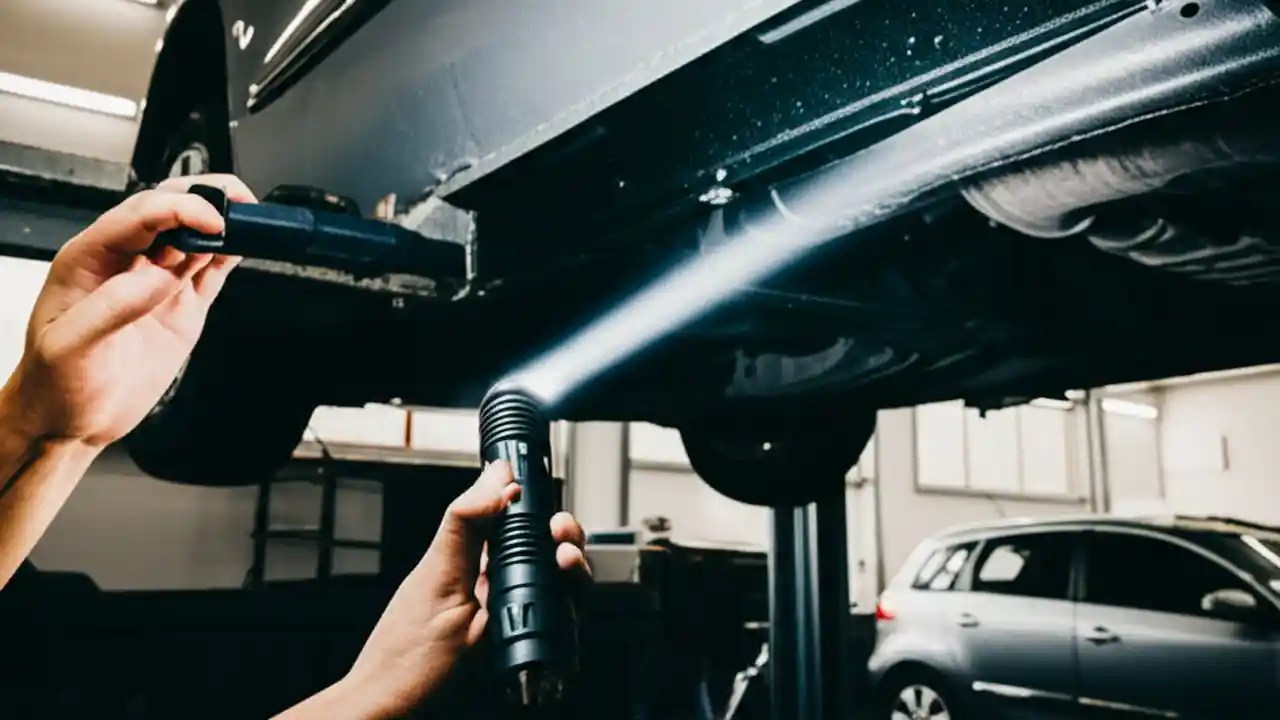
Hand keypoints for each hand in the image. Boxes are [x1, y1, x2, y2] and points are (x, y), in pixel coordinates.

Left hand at [2, 175, 255, 446]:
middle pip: (168, 210)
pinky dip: (229, 255)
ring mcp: (155, 284)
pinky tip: (245, 244)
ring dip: (223, 223)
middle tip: (240, 204)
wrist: (70, 422)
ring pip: (194, 235)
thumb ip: (113, 308)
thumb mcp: (70, 348)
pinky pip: (209, 270)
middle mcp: (124, 263)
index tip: (213, 223)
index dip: (181, 210)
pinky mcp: (178, 307)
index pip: (139, 215)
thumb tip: (158, 276)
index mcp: (89, 258)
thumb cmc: (54, 385)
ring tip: (253, 221)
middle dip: (205, 198)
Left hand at [341, 461, 589, 717]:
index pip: (521, 528)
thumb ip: (466, 525)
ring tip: (565, 567)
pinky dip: (573, 621)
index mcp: (477, 566)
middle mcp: (501, 596)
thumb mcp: (438, 578)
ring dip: (576, 575)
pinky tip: (567, 612)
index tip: (546, 502)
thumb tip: (495, 474)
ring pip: (566, 594)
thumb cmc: (405, 660)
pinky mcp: (528, 659)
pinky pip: (565, 636)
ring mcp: (517, 629)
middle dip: (566, 541)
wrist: (395, 716)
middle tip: (561, 539)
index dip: (540, 512)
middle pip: (552, 559)